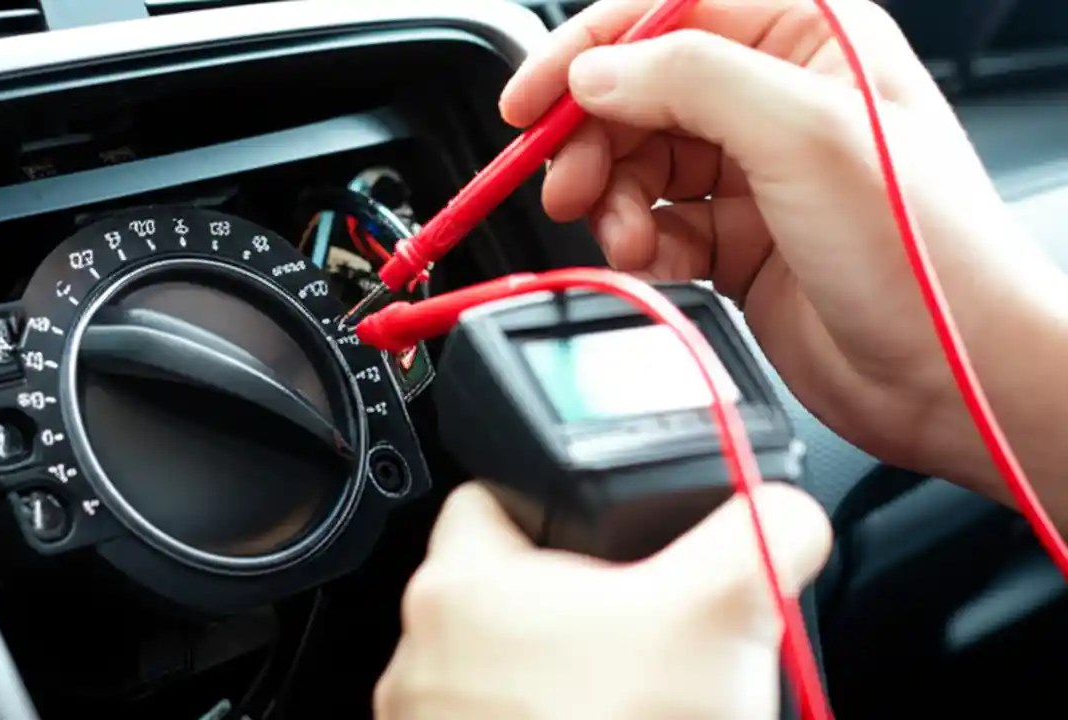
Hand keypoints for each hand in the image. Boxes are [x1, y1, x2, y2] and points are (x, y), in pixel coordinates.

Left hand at [374, 482, 831, 719]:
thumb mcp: (720, 618)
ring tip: (622, 688)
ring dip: (552, 670)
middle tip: (634, 617)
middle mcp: (423, 654)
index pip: (489, 497)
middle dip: (569, 599)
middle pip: (498, 589)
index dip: (550, 495)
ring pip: (495, 668)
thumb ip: (760, 535)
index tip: (598, 520)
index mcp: (462, 584)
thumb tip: (782, 511)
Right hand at [501, 0, 1067, 516]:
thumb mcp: (806, 136)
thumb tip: (597, 71)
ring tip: (620, 237)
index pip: (668, 10)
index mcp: (808, 37)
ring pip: (638, 161)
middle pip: (641, 90)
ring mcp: (754, 171)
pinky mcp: (736, 238)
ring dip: (612, 200)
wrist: (950, 380)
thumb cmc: (923, 254)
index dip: (591, 50)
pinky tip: (651, 261)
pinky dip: (638, 242)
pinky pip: (654, 223)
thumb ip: (692, 81)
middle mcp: (775, 96)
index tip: (533, 99)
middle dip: (592, 138)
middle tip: (565, 186)